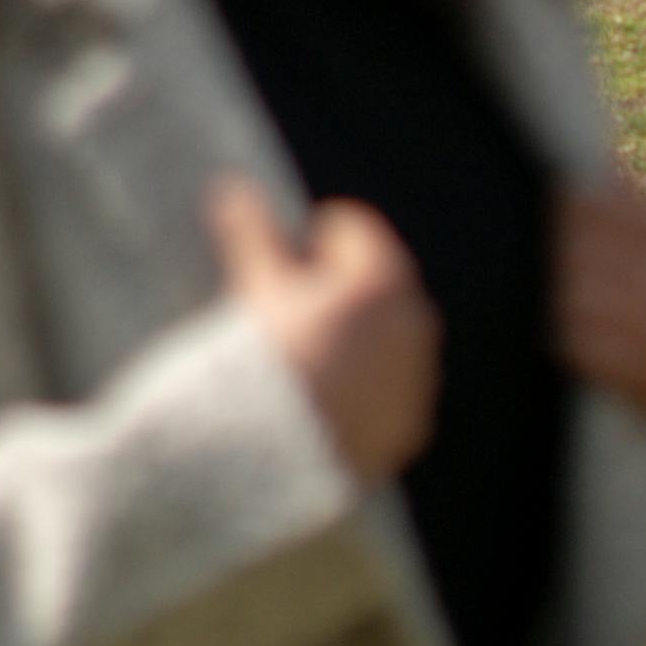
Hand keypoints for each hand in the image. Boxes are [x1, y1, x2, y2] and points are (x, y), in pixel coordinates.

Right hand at [207, 169, 440, 483]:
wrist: (266, 457)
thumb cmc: (260, 360)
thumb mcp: (254, 288)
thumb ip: (251, 233)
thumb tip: (231, 187)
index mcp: (381, 279)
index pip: (353, 231)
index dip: (313, 238)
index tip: (285, 258)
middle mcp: (411, 325)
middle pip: (377, 285)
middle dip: (341, 288)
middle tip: (291, 308)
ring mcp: (414, 381)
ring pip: (387, 341)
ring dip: (357, 339)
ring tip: (304, 358)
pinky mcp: (406, 428)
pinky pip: (389, 394)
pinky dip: (365, 388)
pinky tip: (321, 401)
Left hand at [555, 168, 645, 467]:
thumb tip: (607, 168)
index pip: (611, 208)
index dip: (570, 202)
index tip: (548, 198)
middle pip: (584, 250)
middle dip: (555, 245)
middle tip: (531, 242)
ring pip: (575, 298)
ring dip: (555, 290)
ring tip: (540, 284)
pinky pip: (585, 350)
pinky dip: (567, 334)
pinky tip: (563, 327)